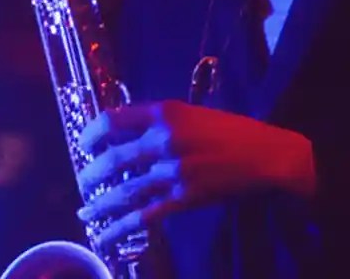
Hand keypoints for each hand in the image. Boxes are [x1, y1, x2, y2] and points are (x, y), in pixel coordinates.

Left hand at [74, 100, 315, 248]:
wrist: (268, 155)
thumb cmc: (232, 131)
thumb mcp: (194, 113)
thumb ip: (162, 120)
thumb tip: (127, 134)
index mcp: (166, 112)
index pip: (114, 120)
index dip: (91, 133)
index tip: (84, 143)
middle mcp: (166, 140)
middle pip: (114, 159)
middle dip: (91, 174)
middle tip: (82, 183)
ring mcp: (175, 171)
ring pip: (124, 192)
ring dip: (100, 205)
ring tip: (85, 212)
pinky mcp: (185, 197)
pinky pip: (144, 216)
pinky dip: (121, 228)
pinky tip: (106, 235)